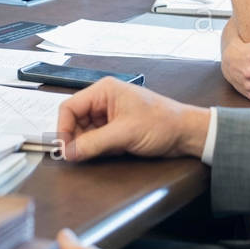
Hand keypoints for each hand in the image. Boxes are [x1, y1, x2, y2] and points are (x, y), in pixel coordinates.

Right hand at [56, 77, 210, 161]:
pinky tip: (114, 151)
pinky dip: (100, 149)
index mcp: (104, 91)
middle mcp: (104, 100)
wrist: (186, 133)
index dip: (63, 128)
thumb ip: (94, 143)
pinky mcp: (116, 128)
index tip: (64, 149)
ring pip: (85, 132)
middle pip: (75, 121)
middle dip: (76, 139)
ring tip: (104, 151)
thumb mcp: (124, 134)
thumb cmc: (162, 123)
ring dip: (90, 145)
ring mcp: (110, 115)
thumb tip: (69, 153)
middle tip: (78, 157)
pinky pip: (97, 139)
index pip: (70, 107)